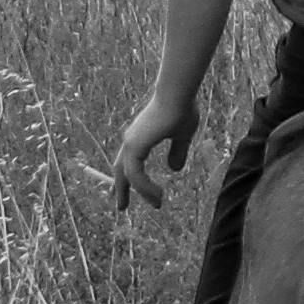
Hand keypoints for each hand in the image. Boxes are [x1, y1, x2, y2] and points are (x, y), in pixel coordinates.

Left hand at [112, 94, 196, 209]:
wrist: (178, 95)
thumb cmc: (181, 109)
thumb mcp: (182, 135)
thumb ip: (177, 152)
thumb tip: (175, 169)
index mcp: (139, 137)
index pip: (127, 162)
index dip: (126, 177)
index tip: (123, 190)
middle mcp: (131, 141)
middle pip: (121, 171)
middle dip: (121, 190)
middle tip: (121, 207)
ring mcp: (131, 144)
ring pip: (130, 177)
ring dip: (143, 193)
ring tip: (158, 204)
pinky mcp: (134, 147)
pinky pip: (136, 176)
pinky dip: (145, 188)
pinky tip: (157, 195)